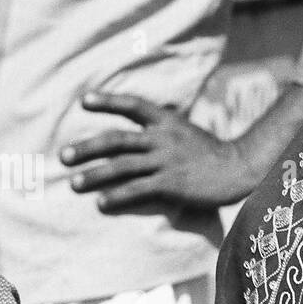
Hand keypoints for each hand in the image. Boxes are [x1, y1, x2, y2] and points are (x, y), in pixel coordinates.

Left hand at [62, 92, 255, 211]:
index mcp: (168, 121)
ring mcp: (168, 160)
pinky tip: (102, 203)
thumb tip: (132, 134)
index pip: (134, 105)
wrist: (239, 168)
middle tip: (64, 155)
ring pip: (123, 166)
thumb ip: (161, 130)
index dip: (108, 101)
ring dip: (95, 174)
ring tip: (73, 183)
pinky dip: (118, 195)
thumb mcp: (186, 131)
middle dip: (89, 147)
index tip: (84, 100)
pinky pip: (139, 189)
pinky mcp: (172, 183)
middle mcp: (164, 138)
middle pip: (119, 139)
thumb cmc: (210, 152)